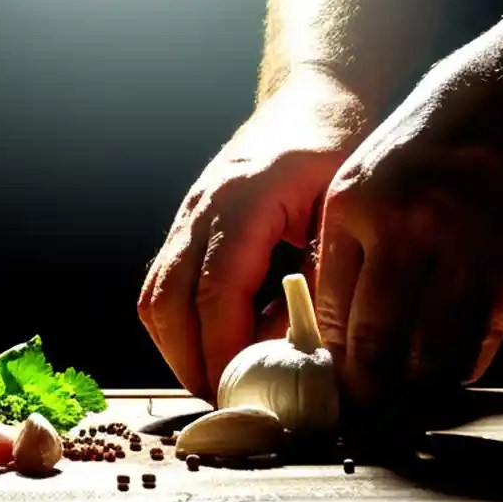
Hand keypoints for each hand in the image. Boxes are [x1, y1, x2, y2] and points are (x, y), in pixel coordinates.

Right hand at [139, 71, 366, 400]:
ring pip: (155, 299)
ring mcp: (187, 216)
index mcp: (244, 199)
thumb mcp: (347, 209)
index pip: (217, 291)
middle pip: (167, 302)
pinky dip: (182, 327)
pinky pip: (163, 287)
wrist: (315, 98)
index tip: (245, 391)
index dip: (226, 350)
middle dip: (191, 363)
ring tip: (220, 384)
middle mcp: (203, 208)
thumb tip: (306, 352)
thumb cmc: (339, 146)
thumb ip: (324, 277)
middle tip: (229, 404)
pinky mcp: (186, 227)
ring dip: (179, 350)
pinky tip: (218, 347)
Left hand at [314, 48, 502, 407]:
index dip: (329, 361)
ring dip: (419, 391)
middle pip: (373, 345)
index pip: (328, 311)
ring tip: (410, 403)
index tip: (331, 386)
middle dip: (367, 393)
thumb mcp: (370, 173)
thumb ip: (349, 242)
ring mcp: (461, 248)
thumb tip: (331, 322)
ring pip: (430, 357)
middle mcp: (401, 228)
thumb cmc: (443, 132)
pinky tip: (454, 367)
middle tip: (366, 413)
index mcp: (352, 204)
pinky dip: (466, 365)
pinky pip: (482, 340)